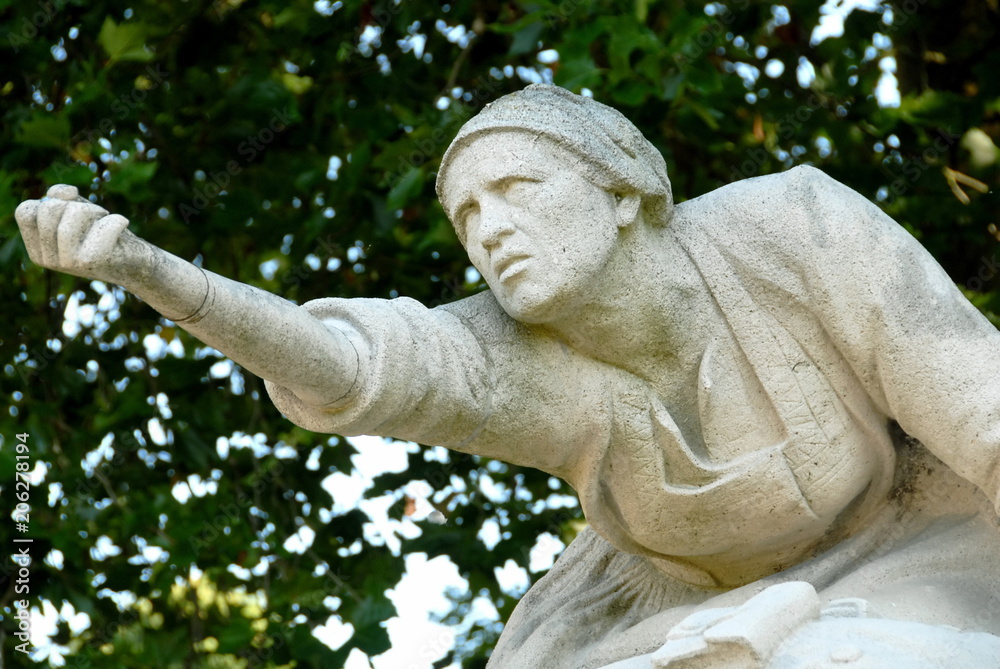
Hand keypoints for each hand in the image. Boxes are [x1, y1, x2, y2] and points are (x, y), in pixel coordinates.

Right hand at [14, 184, 145, 285]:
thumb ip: (63, 199)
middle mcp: (49, 260)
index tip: (71, 209)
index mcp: (38, 250)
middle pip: (48, 208)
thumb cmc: (105, 236)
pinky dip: (117, 220)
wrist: (136, 265)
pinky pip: (103, 223)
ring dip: (96, 210)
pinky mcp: (92, 261)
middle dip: (76, 204)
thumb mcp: (78, 213)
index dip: (50, 201)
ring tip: (107, 222)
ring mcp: (68, 263)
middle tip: (95, 218)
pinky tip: (121, 230)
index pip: (25, 211)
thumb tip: (62, 193)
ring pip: (74, 212)